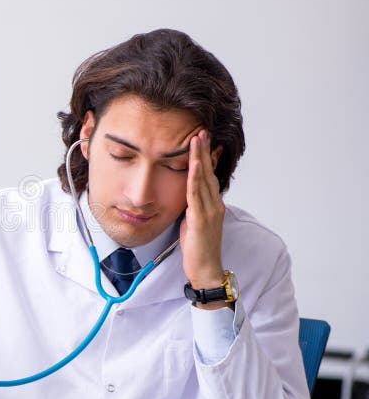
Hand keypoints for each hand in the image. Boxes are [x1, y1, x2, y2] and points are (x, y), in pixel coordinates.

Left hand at [179, 130, 227, 308]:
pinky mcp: (202, 219)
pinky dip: (194, 178)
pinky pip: (196, 194)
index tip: (202, 140)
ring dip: (199, 158)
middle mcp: (215, 204)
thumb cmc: (198, 247)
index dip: (206, 157)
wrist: (206, 268)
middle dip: (204, 150)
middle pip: (208, 172)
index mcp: (213, 204)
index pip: (209, 175)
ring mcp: (210, 210)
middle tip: (201, 131)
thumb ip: (190, 206)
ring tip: (197, 139)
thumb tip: (183, 194)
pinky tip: (192, 165)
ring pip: (203, 179)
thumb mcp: (192, 221)